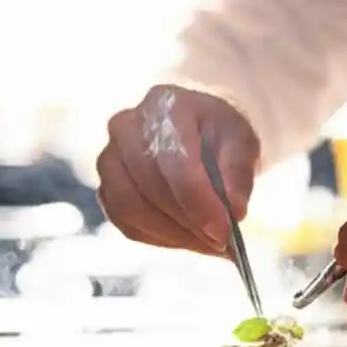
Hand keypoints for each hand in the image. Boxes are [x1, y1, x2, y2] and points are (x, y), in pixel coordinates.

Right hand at [96, 85, 259, 255]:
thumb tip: (233, 210)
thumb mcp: (241, 142)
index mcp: (163, 105)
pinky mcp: (105, 188)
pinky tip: (184, 237)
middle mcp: (125, 126)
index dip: (196, 199)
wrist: (194, 131)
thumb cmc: (217, 133)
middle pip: (147, 183)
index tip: (222, 230)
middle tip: (218, 241)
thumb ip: (238, 172)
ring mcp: (109, 157)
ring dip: (170, 232)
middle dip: (185, 220)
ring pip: (128, 206)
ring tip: (204, 241)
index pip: (172, 156)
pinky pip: (124, 222)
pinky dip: (156, 237)